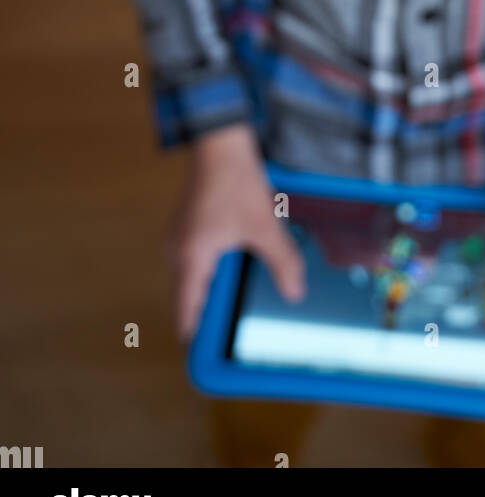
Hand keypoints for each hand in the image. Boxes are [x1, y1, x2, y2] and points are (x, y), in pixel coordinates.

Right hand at [167, 123, 305, 339]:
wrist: (220, 141)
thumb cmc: (236, 183)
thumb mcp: (264, 227)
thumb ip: (281, 262)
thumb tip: (294, 294)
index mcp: (190, 260)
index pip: (186, 312)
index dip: (196, 336)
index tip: (209, 355)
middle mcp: (177, 252)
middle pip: (192, 296)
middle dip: (214, 313)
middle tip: (238, 328)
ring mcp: (181, 237)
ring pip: (197, 276)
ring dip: (217, 288)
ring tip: (243, 299)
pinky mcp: (190, 224)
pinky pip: (200, 258)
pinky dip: (217, 268)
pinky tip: (240, 265)